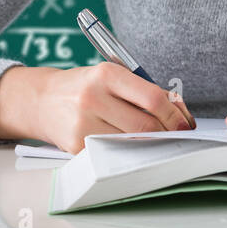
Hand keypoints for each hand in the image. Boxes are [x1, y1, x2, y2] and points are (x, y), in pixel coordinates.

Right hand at [34, 62, 195, 154]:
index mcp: (106, 74)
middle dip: (166, 132)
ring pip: (132, 142)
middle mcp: (92, 97)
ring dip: (149, 143)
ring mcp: (82, 124)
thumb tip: (178, 113)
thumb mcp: (111, 76)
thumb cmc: (85, 87)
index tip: (184, 123)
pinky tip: (128, 144)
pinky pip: (113, 153)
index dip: (174, 114)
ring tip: (153, 138)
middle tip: (175, 135)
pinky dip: (127, 150)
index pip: (152, 98)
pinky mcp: (76, 146)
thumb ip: (143, 91)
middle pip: (145, 124)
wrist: (42, 100)